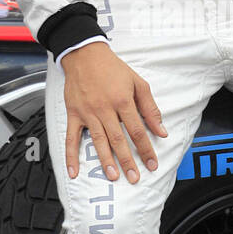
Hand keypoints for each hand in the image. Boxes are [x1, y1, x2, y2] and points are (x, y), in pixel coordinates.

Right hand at [61, 41, 167, 182]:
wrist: (85, 55)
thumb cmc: (113, 68)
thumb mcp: (138, 83)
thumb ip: (150, 108)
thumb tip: (162, 131)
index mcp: (123, 101)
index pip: (138, 131)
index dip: (146, 150)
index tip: (152, 165)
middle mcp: (105, 109)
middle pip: (119, 139)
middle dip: (128, 160)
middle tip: (134, 178)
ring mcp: (88, 113)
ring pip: (98, 141)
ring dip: (106, 160)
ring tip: (113, 176)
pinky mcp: (74, 114)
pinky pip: (71, 138)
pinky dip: (71, 156)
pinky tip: (73, 172)